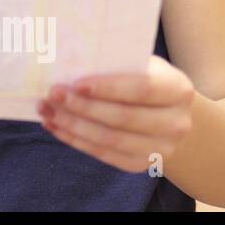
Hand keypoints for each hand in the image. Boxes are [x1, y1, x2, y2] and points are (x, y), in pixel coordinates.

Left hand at [37, 55, 195, 172]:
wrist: (169, 113)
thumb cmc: (145, 78)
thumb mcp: (141, 64)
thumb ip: (116, 62)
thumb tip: (71, 59)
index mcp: (178, 89)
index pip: (142, 89)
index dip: (108, 87)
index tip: (76, 82)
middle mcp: (176, 123)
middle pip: (123, 118)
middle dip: (83, 107)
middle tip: (52, 94)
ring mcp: (161, 149)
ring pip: (110, 139)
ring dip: (73, 125)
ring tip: (46, 111)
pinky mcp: (141, 164)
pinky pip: (104, 154)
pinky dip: (76, 140)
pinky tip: (55, 126)